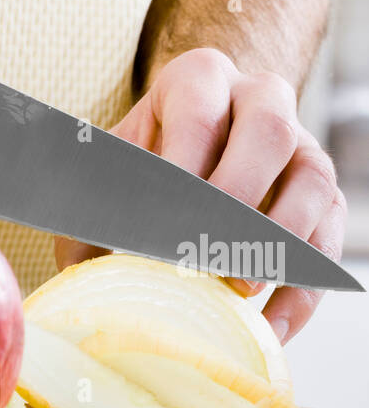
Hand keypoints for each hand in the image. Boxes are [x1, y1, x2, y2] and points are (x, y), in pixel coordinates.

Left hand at [55, 48, 346, 341]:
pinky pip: (326, 237)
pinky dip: (301, 288)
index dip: (185, 161)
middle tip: (206, 250)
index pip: (199, 108)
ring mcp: (298, 144)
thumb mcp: (109, 170)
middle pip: (269, 128)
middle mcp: (257, 99)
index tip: (162, 218)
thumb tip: (82, 278)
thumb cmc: (139, 166)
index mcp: (197, 79)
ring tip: (238, 287)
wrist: (184, 151)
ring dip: (280, 238)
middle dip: (238, 192)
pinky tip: (269, 328)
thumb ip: (93, 211)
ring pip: (313, 178)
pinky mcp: (322, 195)